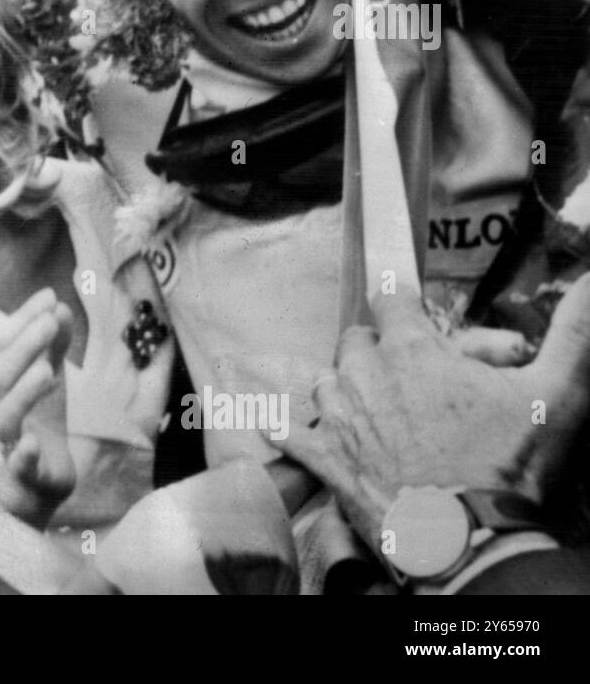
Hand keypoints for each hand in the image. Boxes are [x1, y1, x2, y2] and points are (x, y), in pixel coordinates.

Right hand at [0, 288, 75, 527]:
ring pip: (3, 417)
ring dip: (23, 392)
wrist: (40, 484)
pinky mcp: (23, 475)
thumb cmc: (41, 423)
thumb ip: (54, 346)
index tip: (48, 295)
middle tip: (50, 322)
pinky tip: (32, 442)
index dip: (23, 320)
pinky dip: (22, 454)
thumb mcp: (51, 380)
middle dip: (24, 347)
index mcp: (5, 385)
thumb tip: (60, 306)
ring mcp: (8, 443)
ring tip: (48, 370)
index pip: (4, 345)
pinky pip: (17, 466)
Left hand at [274, 276, 589, 552]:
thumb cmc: (508, 465)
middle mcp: (366, 374)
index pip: (391, 299)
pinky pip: (289, 433)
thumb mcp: (555, 395)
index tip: (409, 312)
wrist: (467, 539)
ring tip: (374, 407)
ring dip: (346, 388)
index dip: (402, 304)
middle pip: (357, 341)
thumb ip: (574, 335)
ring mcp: (339, 417)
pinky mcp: (324, 458)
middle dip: (379, 350)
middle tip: (408, 372)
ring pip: (327, 381)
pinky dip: (287, 429)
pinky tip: (279, 426)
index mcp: (414, 350)